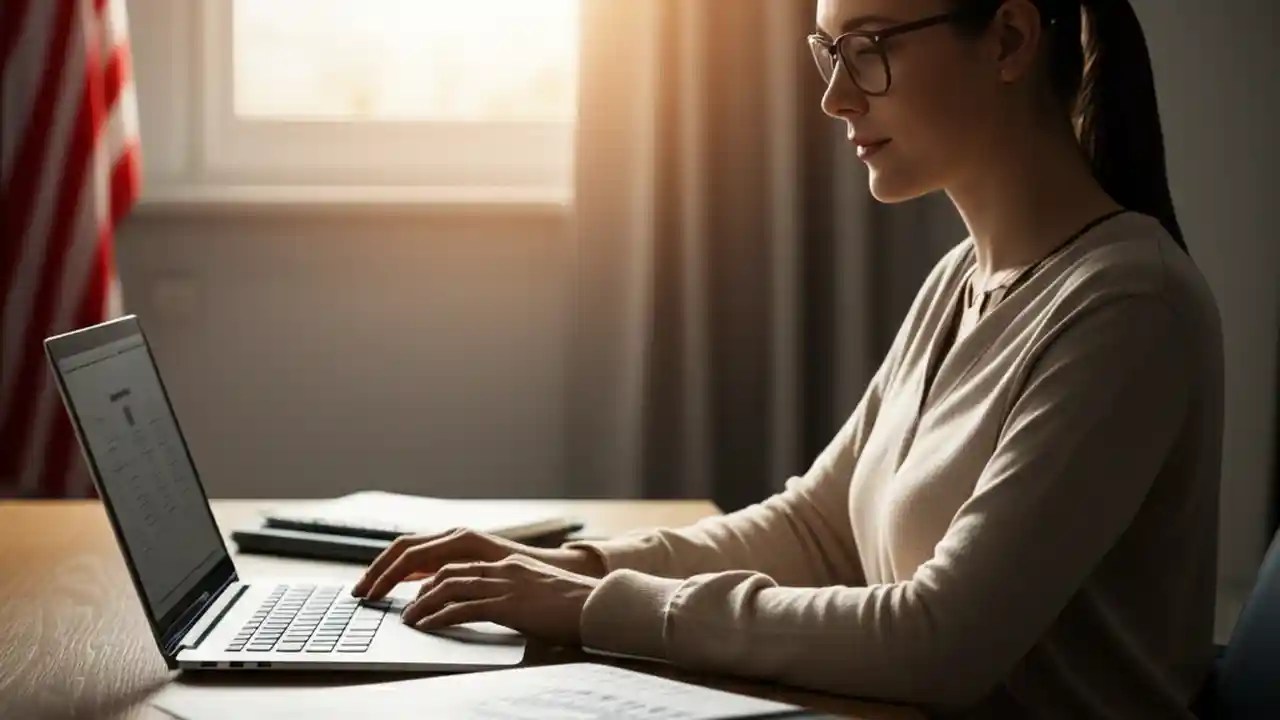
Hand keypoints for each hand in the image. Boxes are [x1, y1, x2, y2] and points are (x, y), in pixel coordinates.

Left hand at [351, 527, 603, 599]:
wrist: (597, 605)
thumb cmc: (562, 603)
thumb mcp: (522, 586)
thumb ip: (491, 586)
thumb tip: (456, 598)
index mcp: (494, 554)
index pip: (436, 549)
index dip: (403, 563)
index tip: (380, 579)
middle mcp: (494, 560)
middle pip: (429, 559)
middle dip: (393, 575)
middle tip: (370, 594)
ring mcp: (502, 579)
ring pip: (443, 583)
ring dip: (416, 602)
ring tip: (401, 619)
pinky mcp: (509, 602)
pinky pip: (462, 607)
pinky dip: (438, 617)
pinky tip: (424, 627)